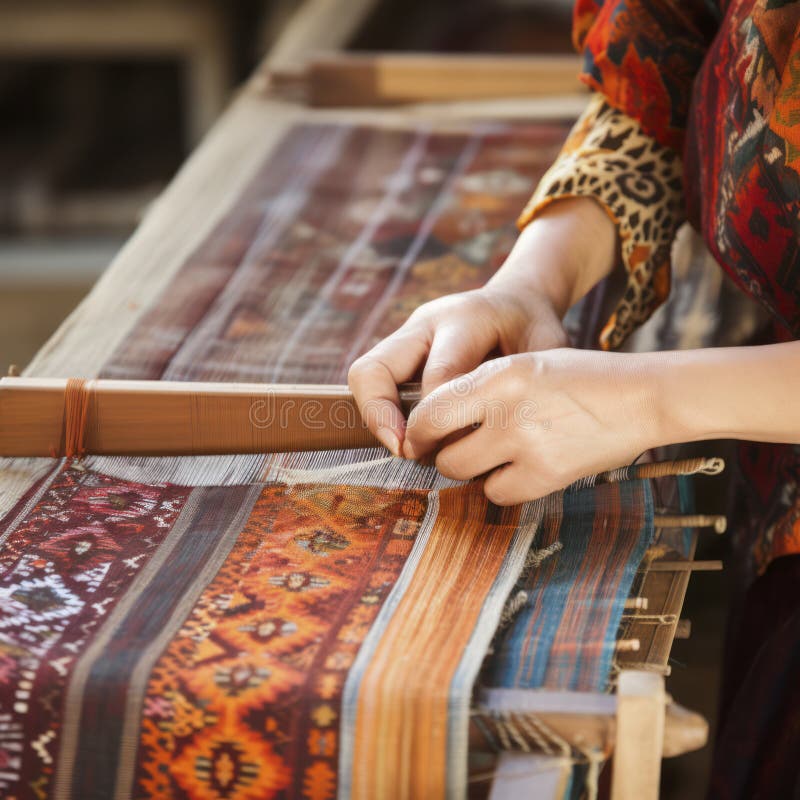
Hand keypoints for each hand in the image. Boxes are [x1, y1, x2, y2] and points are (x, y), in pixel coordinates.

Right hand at [348, 285, 567, 454]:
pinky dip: (383, 413)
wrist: (518, 299)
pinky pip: (374, 381)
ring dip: (376, 417)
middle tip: (406, 451)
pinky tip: (408, 438)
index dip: (438, 420)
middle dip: (383, 416)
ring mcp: (407, 333)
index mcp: (467, 318)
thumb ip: (528, 385)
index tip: (450, 451)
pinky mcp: (400, 348)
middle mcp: (427, 322)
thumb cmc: (536, 330)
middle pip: (376, 367)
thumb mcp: (547, 351)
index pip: (439, 375)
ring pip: (364, 374)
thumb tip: (499, 437)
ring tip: (404, 449)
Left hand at [403, 348, 659, 503]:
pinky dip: (501, 485)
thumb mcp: (523, 364)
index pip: (429, 413)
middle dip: (442, 453)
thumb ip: (477, 388)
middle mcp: (507, 409)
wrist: (641, 398)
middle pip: (442, 452)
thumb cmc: (578, 377)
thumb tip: (432, 421)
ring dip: (470, 469)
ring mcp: (527, 446)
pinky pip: (498, 493)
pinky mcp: (547, 476)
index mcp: (499, 374)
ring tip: (493, 453)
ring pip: (464, 474)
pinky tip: (518, 467)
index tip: (419, 439)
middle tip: (454, 448)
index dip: (417, 432)